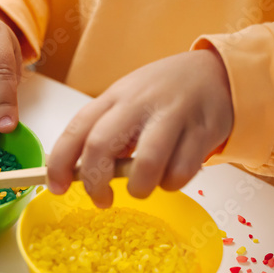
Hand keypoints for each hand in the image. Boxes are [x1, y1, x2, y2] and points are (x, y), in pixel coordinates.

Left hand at [47, 49, 233, 206]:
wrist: (217, 73)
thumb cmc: (163, 94)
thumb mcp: (127, 103)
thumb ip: (104, 133)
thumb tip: (77, 174)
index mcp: (114, 97)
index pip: (76, 129)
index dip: (59, 163)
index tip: (56, 187)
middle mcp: (139, 103)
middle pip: (101, 146)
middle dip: (95, 183)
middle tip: (102, 200)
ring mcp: (172, 116)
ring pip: (145, 164)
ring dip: (139, 188)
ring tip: (143, 187)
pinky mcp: (203, 131)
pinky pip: (180, 172)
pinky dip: (172, 184)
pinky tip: (172, 174)